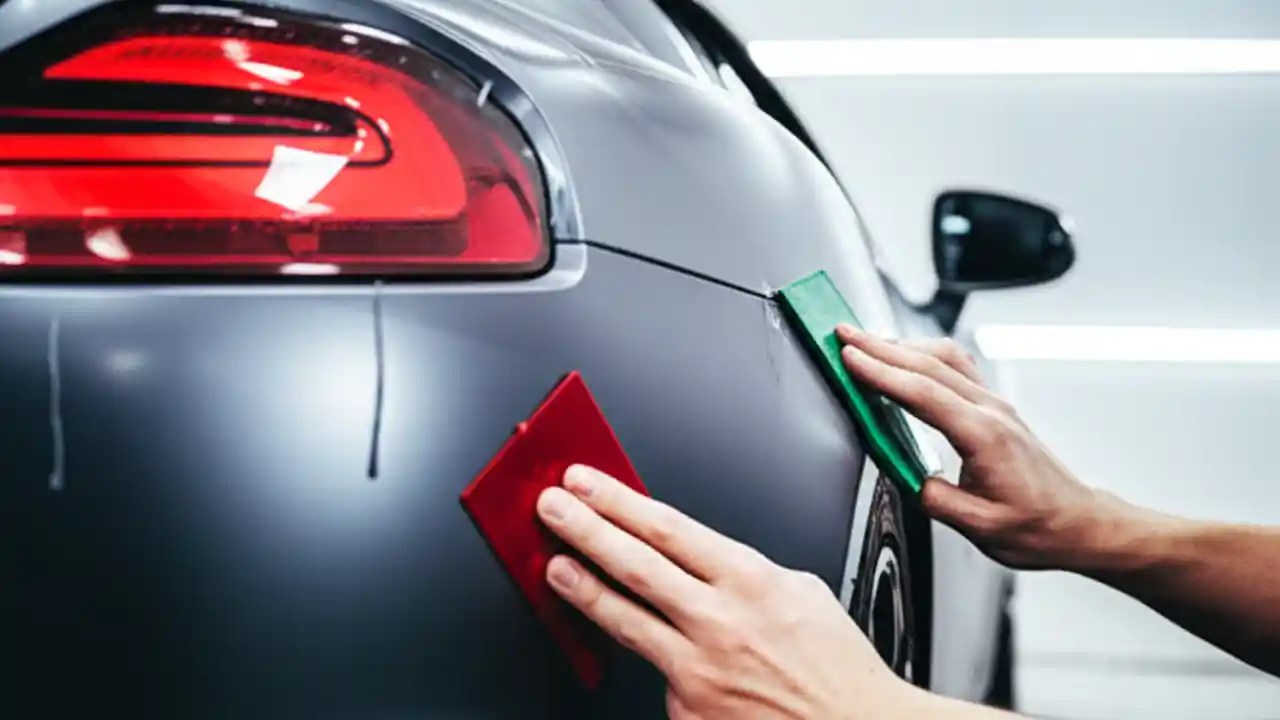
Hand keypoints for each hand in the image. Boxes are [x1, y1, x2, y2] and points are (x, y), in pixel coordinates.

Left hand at [536, 465, 923, 719]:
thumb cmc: (837, 665)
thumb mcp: (801, 590)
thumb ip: (744, 570)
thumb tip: (697, 554)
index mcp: (750, 579)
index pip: (666, 527)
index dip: (616, 501)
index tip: (586, 483)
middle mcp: (719, 622)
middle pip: (634, 564)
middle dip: (585, 529)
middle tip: (552, 506)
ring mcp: (698, 670)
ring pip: (627, 619)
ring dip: (584, 588)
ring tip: (556, 565)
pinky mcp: (688, 710)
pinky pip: (658, 673)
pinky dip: (654, 657)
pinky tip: (653, 648)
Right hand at [837, 326, 1113, 570]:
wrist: (1076, 522)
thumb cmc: (1036, 527)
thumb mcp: (980, 528)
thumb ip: (935, 499)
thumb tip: (902, 475)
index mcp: (984, 436)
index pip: (923, 394)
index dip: (881, 373)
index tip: (849, 357)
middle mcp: (990, 411)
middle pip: (928, 364)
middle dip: (879, 346)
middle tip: (842, 332)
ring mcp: (994, 404)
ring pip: (943, 358)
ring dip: (900, 345)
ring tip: (865, 340)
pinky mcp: (993, 407)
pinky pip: (955, 367)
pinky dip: (922, 355)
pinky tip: (905, 356)